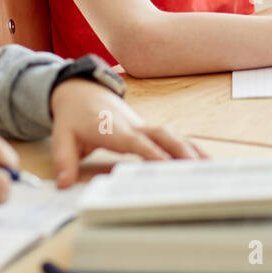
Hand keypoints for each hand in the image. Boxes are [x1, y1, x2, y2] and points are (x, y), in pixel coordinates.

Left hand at [49, 79, 205, 188]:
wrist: (79, 89)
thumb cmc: (73, 114)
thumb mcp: (61, 136)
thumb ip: (64, 161)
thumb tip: (63, 183)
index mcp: (114, 129)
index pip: (136, 142)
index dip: (152, 153)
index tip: (167, 166)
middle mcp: (133, 125)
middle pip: (162, 135)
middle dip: (180, 151)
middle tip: (197, 170)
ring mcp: (142, 125)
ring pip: (171, 135)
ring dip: (190, 149)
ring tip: (210, 167)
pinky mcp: (147, 129)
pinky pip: (170, 137)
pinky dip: (188, 146)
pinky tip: (203, 158)